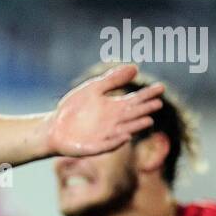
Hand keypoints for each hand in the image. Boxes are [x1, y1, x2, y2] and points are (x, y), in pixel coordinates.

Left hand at [44, 64, 164, 156]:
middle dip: (145, 110)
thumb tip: (136, 67)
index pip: (135, 100)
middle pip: (132, 114)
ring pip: (124, 130)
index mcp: (114, 108)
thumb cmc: (74, 108)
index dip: (147, 94)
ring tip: (148, 120)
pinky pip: (107, 145)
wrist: (54, 127)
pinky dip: (116, 142)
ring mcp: (105, 136)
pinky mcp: (94, 148)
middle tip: (158, 103)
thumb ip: (112, 80)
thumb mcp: (92, 89)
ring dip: (135, 126)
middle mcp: (114, 122)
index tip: (161, 87)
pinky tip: (125, 136)